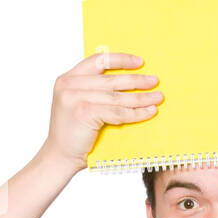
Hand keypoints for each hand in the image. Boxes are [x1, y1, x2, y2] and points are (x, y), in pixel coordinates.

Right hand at [41, 51, 162, 171]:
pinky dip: (136, 113)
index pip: (97, 60)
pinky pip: (117, 112)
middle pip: (111, 80)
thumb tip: (128, 81)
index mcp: (67, 78)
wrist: (59, 157)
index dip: (120, 59)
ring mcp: (74, 98)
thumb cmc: (73, 133)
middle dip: (136, 80)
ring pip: (116, 97)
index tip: (140, 62)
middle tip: (154, 82)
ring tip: (157, 98)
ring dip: (140, 98)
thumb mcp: (77, 103)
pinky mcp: (84, 112)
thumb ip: (93, 90)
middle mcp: (68, 85)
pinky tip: (149, 112)